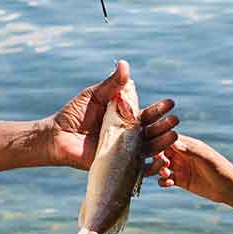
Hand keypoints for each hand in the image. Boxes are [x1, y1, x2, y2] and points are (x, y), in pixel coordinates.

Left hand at [43, 60, 179, 171]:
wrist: (58, 135)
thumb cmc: (75, 114)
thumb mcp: (95, 95)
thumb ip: (112, 84)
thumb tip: (124, 64)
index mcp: (126, 119)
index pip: (147, 114)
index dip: (159, 109)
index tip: (170, 103)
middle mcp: (129, 136)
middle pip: (151, 132)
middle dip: (164, 126)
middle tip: (175, 120)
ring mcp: (125, 152)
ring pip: (149, 149)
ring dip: (163, 144)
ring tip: (174, 136)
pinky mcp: (119, 167)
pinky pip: (139, 169)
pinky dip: (152, 167)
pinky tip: (162, 161)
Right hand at [157, 135, 232, 204]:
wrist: (229, 189)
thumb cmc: (220, 169)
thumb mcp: (206, 158)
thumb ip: (190, 150)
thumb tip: (174, 142)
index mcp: (189, 145)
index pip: (170, 140)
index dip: (161, 143)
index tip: (157, 148)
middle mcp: (182, 155)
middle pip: (163, 153)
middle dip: (158, 158)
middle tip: (163, 164)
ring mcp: (181, 168)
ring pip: (162, 167)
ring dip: (159, 169)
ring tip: (165, 173)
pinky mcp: (181, 181)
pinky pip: (165, 180)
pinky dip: (163, 181)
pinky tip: (169, 183)